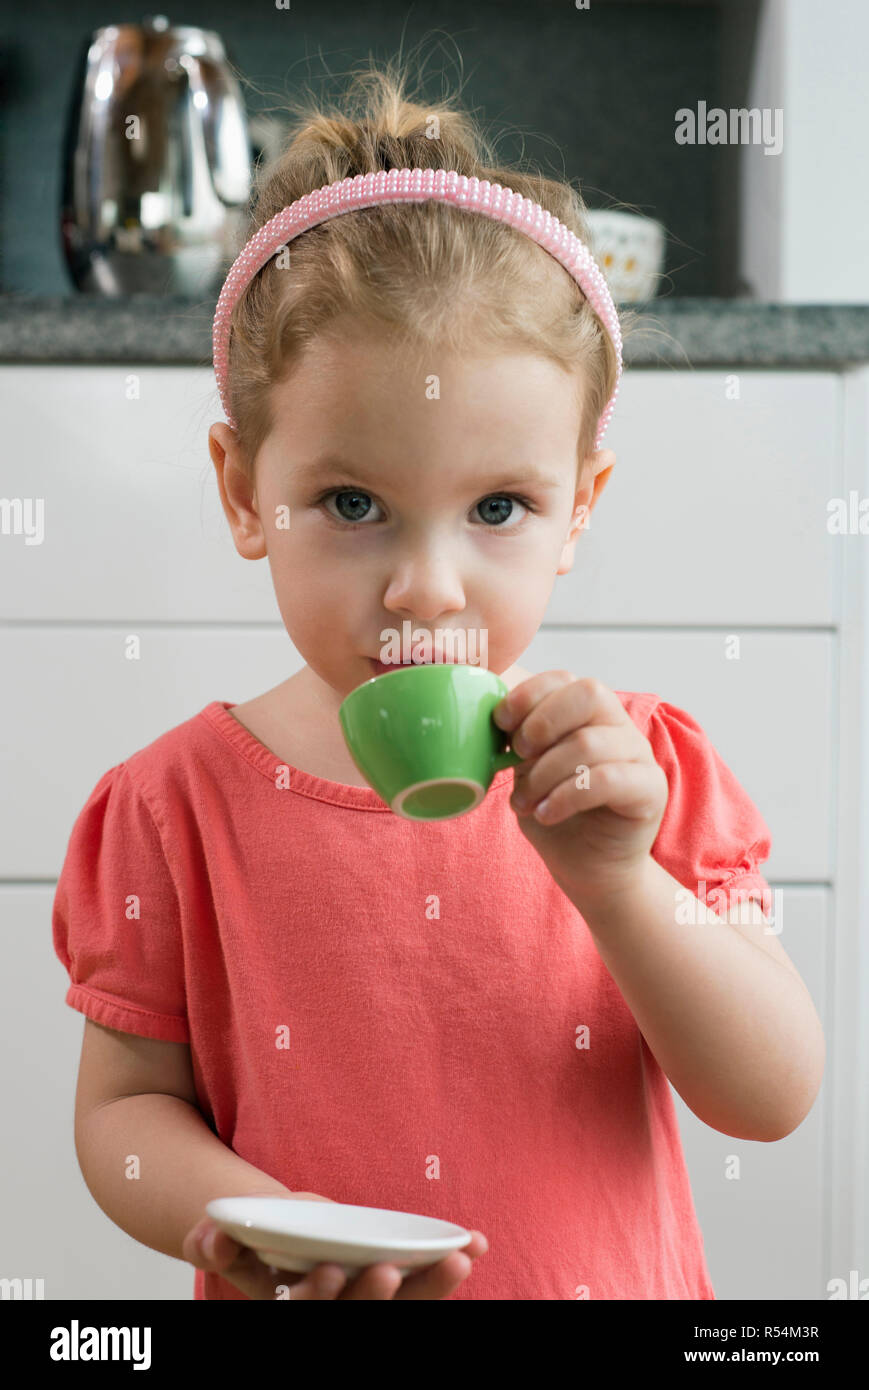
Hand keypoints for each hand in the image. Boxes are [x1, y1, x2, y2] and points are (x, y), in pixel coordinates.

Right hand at [183, 1193, 488, 1299]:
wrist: (277, 1239)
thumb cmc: (260, 1241)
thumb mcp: (233, 1242)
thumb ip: (216, 1241)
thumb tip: (208, 1235)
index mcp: (292, 1298)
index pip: (305, 1308)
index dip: (318, 1297)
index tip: (329, 1273)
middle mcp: (330, 1305)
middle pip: (353, 1314)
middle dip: (373, 1297)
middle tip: (387, 1273)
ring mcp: (360, 1298)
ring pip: (398, 1307)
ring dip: (429, 1285)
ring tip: (457, 1260)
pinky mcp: (393, 1286)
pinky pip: (424, 1286)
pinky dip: (448, 1267)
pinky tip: (478, 1244)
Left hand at [494, 672, 667, 904]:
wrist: (588, 869)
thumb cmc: (555, 815)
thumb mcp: (527, 773)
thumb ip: (519, 744)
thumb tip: (493, 722)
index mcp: (589, 714)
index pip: (565, 680)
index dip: (529, 695)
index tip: (500, 723)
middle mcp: (619, 727)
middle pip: (589, 693)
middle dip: (543, 722)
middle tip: (519, 755)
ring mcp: (639, 756)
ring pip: (590, 742)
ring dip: (545, 773)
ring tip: (525, 802)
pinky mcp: (651, 789)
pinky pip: (607, 780)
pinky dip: (566, 797)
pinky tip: (546, 814)